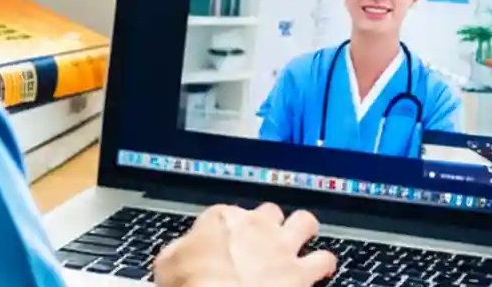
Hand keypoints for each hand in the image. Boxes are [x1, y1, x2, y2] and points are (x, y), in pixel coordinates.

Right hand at [153, 203, 337, 286]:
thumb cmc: (190, 286)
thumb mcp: (166, 265)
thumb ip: (177, 252)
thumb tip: (179, 253)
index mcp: (222, 219)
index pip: (225, 214)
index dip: (224, 231)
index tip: (220, 246)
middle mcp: (256, 226)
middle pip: (270, 211)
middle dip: (270, 224)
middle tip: (264, 242)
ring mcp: (282, 247)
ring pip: (306, 222)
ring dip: (304, 232)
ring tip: (301, 245)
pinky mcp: (301, 273)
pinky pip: (325, 260)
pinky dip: (323, 265)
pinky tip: (321, 272)